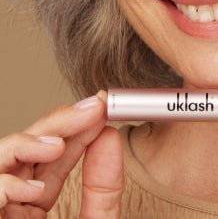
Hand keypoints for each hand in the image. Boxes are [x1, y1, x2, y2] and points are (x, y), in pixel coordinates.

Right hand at [0, 91, 122, 217]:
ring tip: (58, 145)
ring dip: (27, 144)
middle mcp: (13, 205)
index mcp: (35, 205)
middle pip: (26, 150)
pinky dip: (7, 185)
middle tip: (94, 108)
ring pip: (0, 160)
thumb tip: (111, 136)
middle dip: (58, 123)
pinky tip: (36, 188)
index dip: (77, 127)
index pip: (53, 155)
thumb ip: (103, 190)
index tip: (103, 107)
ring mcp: (1, 212)